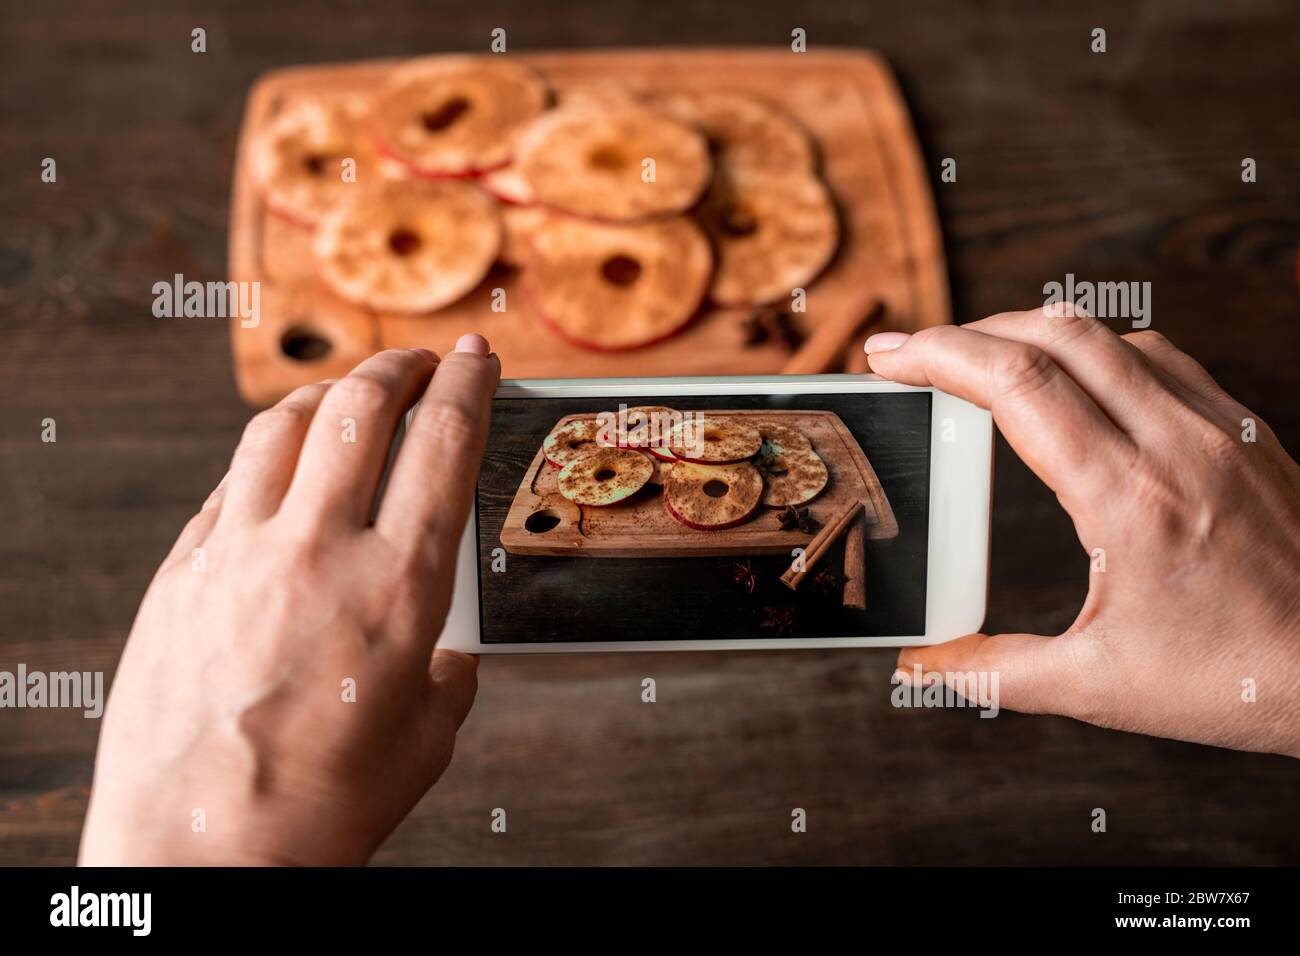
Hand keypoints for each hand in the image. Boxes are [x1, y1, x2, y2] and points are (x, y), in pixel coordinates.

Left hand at [79, 335, 499, 864]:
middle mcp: (318, 551)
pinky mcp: (180, 575)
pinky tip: (278, 471)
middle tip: (417, 363)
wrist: (202, 855)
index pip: (443, 442)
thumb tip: (444, 656)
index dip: (467, 382)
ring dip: (326, 395)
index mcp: (397, 587)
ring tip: (346, 396)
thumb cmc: (319, 807)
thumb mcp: (425, 738)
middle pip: (362, 408)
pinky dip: (265, 458)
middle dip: (398, 367)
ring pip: (281, 426)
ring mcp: (238, 555)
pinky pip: (227, 485)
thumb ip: (446, 675)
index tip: (476, 358)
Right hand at [865, 308, 1299, 756]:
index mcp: (1130, 499)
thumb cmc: (1238, 681)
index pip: (1018, 386)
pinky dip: (1099, 350)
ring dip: (1033, 333)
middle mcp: (1178, 445)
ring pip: (1111, 335)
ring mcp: (1221, 431)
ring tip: (982, 362)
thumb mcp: (1099, 687)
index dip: (939, 355)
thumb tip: (918, 668)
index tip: (887, 356)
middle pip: (1056, 335)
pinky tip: (1076, 381)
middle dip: (969, 331)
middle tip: (914, 352)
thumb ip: (994, 672)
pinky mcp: (1249, 434)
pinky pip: (1162, 357)